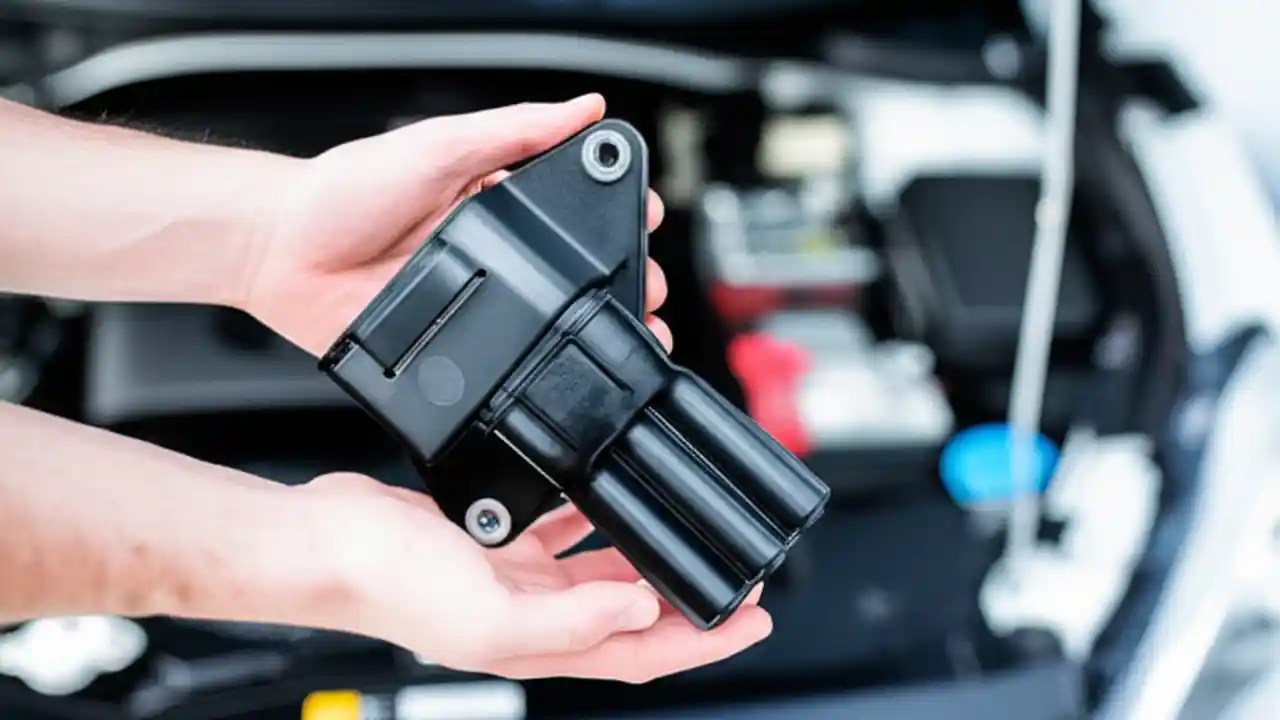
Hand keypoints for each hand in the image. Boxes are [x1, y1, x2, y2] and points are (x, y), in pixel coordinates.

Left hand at [240, 94, 670, 355]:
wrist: (279, 250)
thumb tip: (586, 108)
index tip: (648, 222)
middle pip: (572, 274)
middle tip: (647, 290)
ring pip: (546, 323)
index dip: (615, 218)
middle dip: (620, 282)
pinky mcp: (448, 349)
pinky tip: (560, 370)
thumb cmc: (344, 189)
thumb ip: (513, 131)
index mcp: (494, 202)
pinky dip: (531, 369)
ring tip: (630, 336)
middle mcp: (491, 255)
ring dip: (587, 331)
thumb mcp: (439, 147)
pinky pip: (497, 363)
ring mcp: (473, 304)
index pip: (572, 211)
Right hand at [299, 473, 771, 682]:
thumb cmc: (390, 584)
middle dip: (686, 600)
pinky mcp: (494, 543)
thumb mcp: (490, 615)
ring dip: (644, 559)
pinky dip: (587, 518)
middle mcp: (534, 618)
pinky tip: (603, 494)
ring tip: (682, 536)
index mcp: (539, 646)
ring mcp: (514, 581)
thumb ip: (572, 619)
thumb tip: (640, 604)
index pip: (642, 652)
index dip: (704, 640)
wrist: (329, 541)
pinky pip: (559, 530)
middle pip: (632, 615)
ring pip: (600, 573)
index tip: (753, 618)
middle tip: (733, 574)